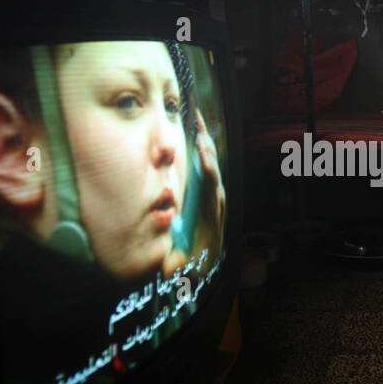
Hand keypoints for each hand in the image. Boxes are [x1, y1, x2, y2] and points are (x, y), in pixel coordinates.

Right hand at [163, 110, 226, 279]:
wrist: (206, 264)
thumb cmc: (191, 259)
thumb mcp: (180, 262)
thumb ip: (173, 261)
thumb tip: (164, 264)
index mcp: (212, 212)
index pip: (212, 184)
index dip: (207, 165)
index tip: (200, 147)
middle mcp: (217, 200)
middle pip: (214, 167)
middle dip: (206, 144)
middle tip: (197, 121)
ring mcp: (216, 195)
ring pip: (211, 164)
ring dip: (204, 142)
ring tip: (195, 119)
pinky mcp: (212, 192)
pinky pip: (207, 166)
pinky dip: (202, 149)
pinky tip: (196, 133)